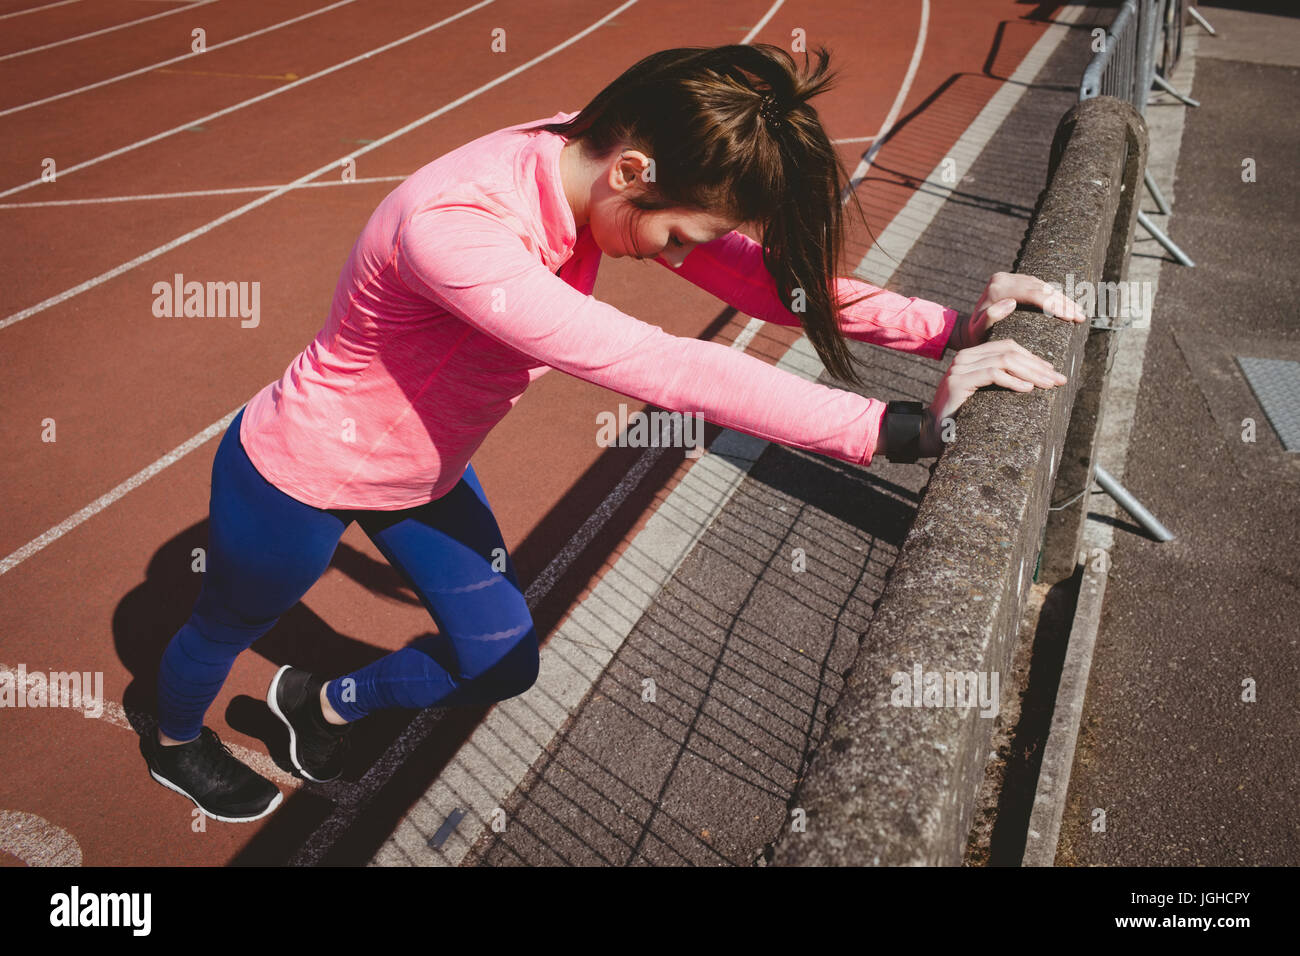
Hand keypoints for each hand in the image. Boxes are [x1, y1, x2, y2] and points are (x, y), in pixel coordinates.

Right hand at [926, 338, 1068, 451]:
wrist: (933, 434)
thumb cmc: (962, 418)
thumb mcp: (985, 394)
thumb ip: (1001, 381)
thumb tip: (1036, 378)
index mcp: (972, 357)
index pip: (1007, 347)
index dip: (1033, 357)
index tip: (1052, 372)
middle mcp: (964, 358)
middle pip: (1009, 351)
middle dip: (1037, 364)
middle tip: (1058, 379)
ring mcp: (960, 368)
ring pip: (1004, 360)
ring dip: (1030, 372)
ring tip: (1048, 384)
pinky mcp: (957, 381)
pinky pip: (992, 374)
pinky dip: (1013, 381)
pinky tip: (1027, 389)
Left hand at [952, 272, 1087, 349]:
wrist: (965, 330)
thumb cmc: (973, 336)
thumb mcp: (978, 331)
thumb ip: (989, 318)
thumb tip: (1011, 302)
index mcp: (998, 288)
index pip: (1034, 294)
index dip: (1055, 305)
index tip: (1072, 318)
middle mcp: (1004, 278)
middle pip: (1041, 288)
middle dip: (1063, 303)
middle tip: (1081, 317)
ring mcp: (1009, 277)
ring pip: (1043, 285)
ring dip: (1062, 299)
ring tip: (1079, 313)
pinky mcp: (1014, 281)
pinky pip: (1039, 286)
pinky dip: (1054, 296)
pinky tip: (1067, 306)